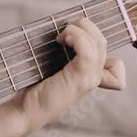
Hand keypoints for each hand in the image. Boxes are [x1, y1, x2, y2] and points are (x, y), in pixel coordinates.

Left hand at [9, 17, 125, 130]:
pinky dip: (77, 38)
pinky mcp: (81, 80)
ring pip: (98, 43)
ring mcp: (90, 79)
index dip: (98, 40)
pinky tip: (61, 40)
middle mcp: (94, 77)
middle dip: (85, 26)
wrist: (24, 110)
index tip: (72, 37)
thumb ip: (63, 53)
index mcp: (89, 74)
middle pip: (102, 42)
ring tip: (61, 36)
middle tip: (64, 30)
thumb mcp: (52, 66)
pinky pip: (88, 51)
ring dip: (79, 30)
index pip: (113, 61)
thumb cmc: (34, 86)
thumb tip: (64, 28)